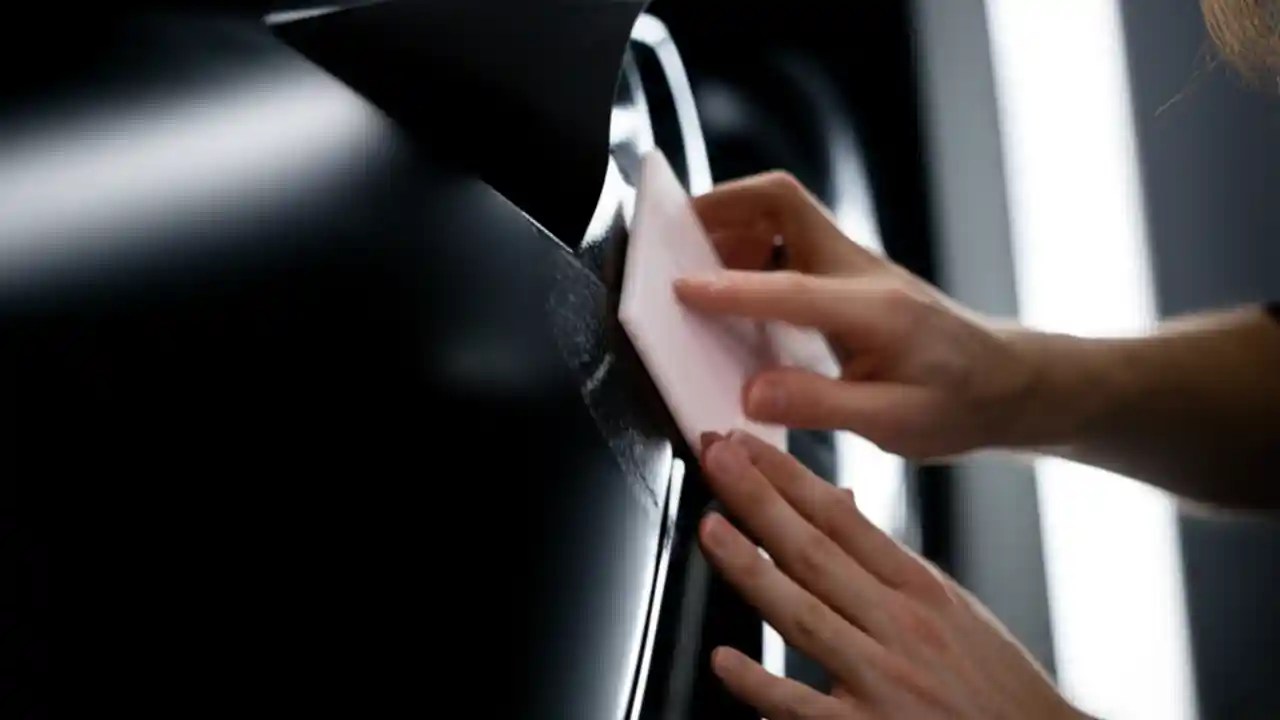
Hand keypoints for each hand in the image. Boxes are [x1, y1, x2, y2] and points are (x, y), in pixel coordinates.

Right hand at [675, 172, 1041, 458]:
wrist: (1007, 383)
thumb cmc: (959, 403)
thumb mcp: (896, 424)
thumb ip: (821, 406)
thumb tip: (752, 394)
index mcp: (875, 310)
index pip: (787, 287)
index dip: (727, 289)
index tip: (679, 289)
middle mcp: (861, 272)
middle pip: (782, 201)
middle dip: (722, 207)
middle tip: (674, 236)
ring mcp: (854, 266)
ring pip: (782, 213)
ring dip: (731, 225)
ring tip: (693, 263)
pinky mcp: (846, 275)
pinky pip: (787, 240)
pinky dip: (748, 249)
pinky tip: (733, 290)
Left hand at [698, 431, 1082, 719]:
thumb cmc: (996, 688)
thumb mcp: (954, 609)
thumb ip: (889, 560)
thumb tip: (839, 501)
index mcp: (921, 590)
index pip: (842, 519)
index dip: (787, 477)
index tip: (745, 443)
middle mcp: (902, 628)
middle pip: (816, 553)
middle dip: (759, 500)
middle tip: (715, 456)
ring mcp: (885, 682)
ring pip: (804, 617)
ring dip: (752, 570)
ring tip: (711, 528)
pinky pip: (805, 708)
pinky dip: (762, 684)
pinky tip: (726, 660)